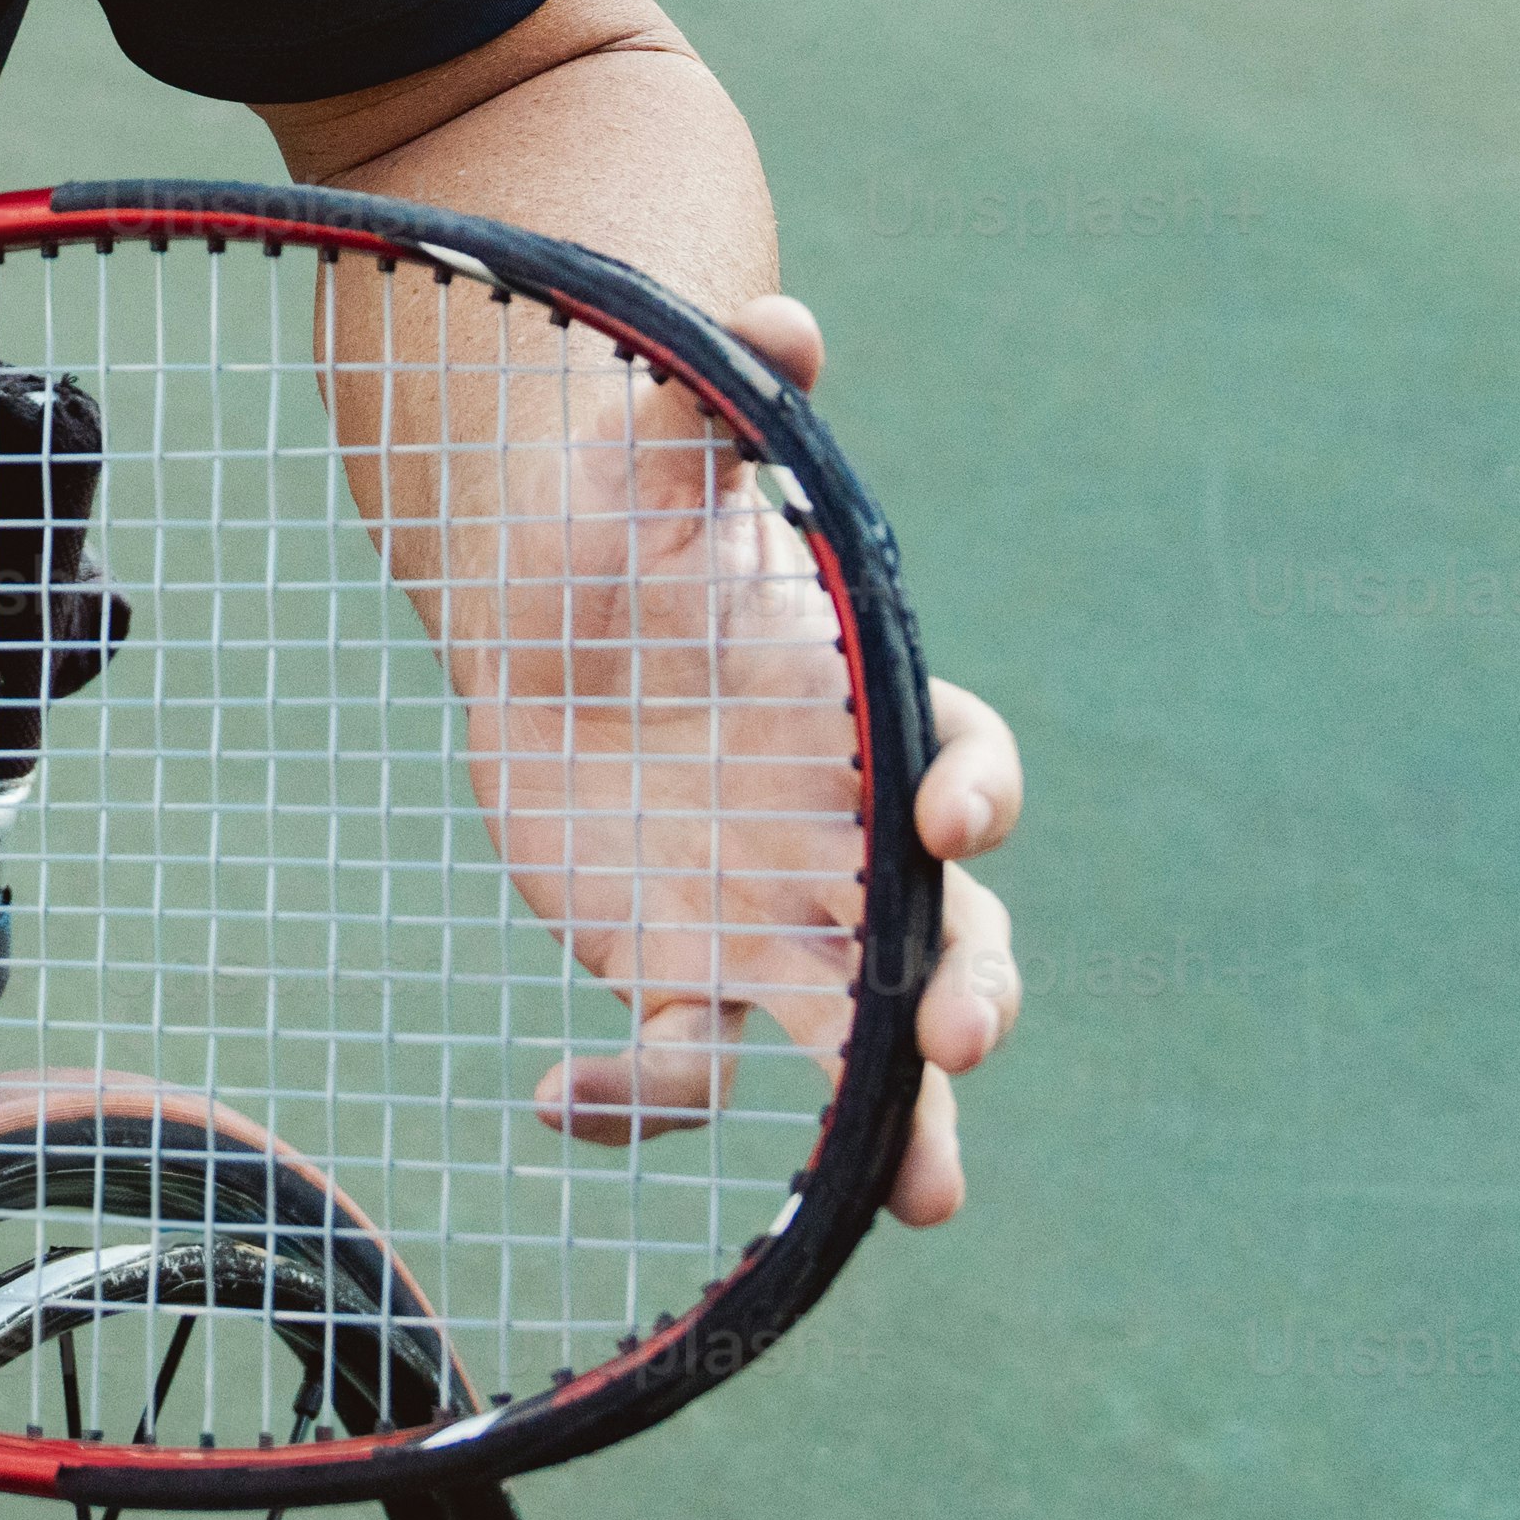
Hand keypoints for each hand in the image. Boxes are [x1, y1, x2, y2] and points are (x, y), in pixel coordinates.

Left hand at [400, 289, 1026, 1227]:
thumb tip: (777, 315)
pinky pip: (686, 1066)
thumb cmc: (621, 528)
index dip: (977, 793)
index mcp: (868, 711)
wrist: (541, 615)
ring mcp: (775, 919)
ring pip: (866, 1045)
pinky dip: (639, 1102)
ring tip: (927, 1204)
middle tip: (962, 1043)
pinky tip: (553, 1099)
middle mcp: (847, 834)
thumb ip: (718, 401)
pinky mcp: (679, 972)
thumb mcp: (654, 454)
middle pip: (952, 932)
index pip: (967, 757)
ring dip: (903, 1127)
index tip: (949, 818)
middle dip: (976, 990)